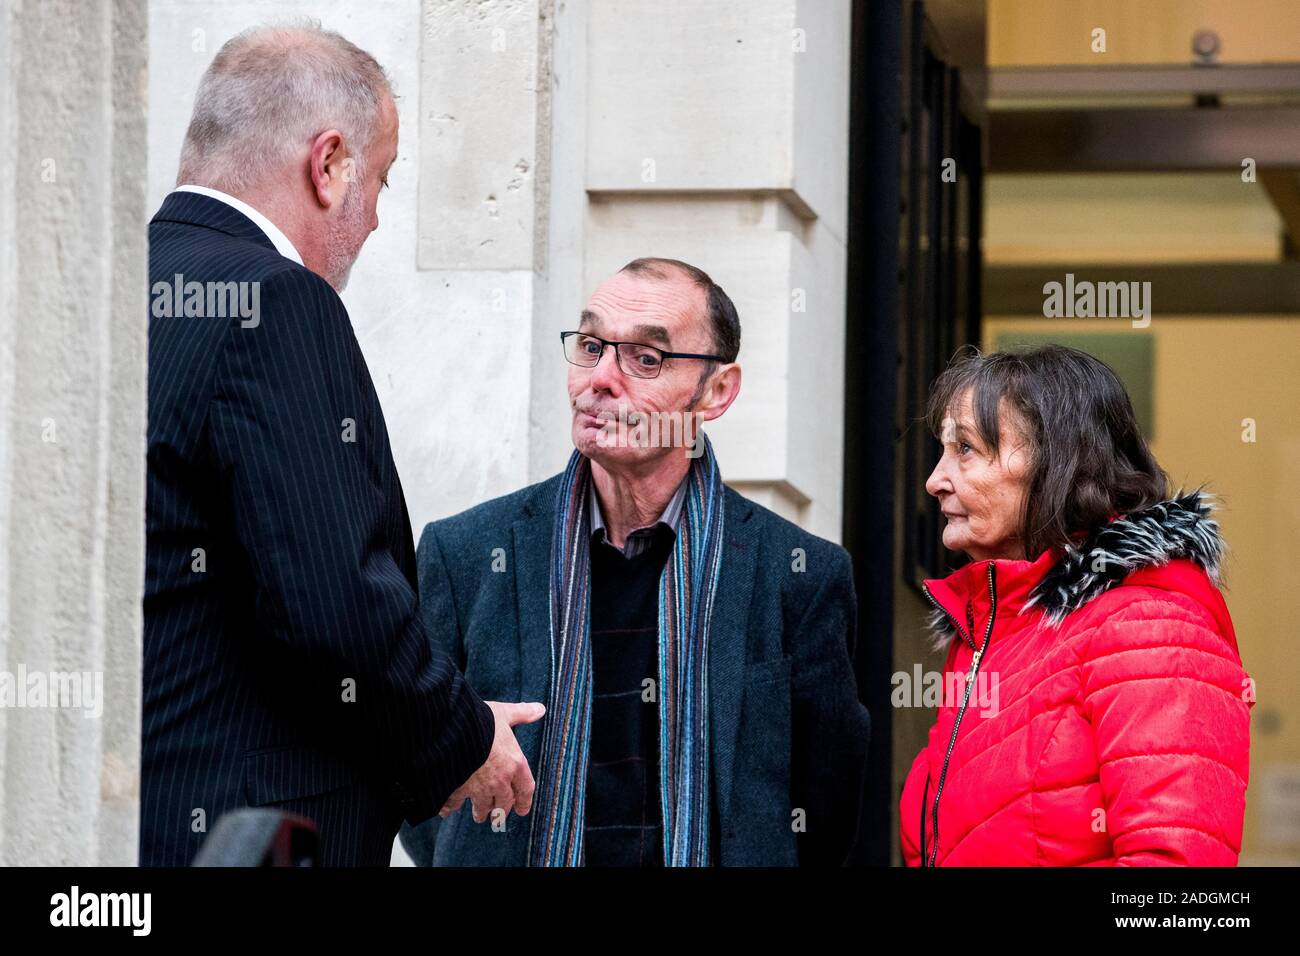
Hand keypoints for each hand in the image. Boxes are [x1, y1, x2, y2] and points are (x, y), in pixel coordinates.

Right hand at [439, 700, 545, 823]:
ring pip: (482, 807)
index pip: (525, 789)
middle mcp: (498, 781)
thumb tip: (541, 709)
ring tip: (479, 816)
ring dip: (481, 813)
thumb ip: (522, 714)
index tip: (522, 810)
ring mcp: (477, 788)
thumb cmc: (482, 720)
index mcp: (515, 764)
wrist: (452, 731)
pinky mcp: (457, 790)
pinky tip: (446, 810)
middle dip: (501, 810)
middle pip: (504, 803)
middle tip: (498, 816)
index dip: (524, 801)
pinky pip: (454, 804)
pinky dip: (450, 808)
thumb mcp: (504, 713)